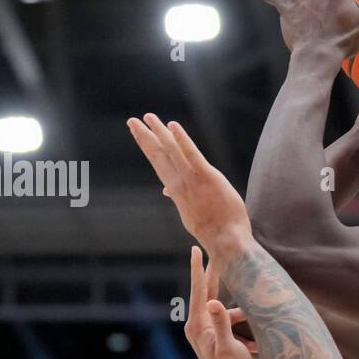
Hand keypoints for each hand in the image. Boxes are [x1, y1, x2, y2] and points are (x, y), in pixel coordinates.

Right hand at [127, 113, 250, 252]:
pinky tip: (172, 126)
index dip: (148, 148)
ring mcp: (192, 180)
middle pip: (158, 156)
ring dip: (159, 132)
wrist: (226, 241)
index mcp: (176, 190)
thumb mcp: (190, 213)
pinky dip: (182, 140)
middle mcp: (179, 183)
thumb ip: (178, 197)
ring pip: (171, 151)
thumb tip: (165, 190)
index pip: (159, 164)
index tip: (139, 134)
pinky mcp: (208, 177)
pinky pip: (192, 155)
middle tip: (132, 121)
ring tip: (148, 117)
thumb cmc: (213, 229)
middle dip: (144, 137)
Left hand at [184, 246, 255, 358]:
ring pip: (225, 309)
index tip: (195, 249)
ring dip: (241, 315)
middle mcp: (199, 324)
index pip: (198, 290)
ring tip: (251, 335)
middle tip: (218, 252)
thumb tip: (213, 302)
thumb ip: (221, 324)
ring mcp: (208, 329)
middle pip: (207, 292)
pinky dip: (243, 327)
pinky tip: (253, 343)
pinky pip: (230, 321)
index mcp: (198, 324)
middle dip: (215, 274)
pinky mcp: (217, 334)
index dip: (198, 269)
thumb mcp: (228, 347)